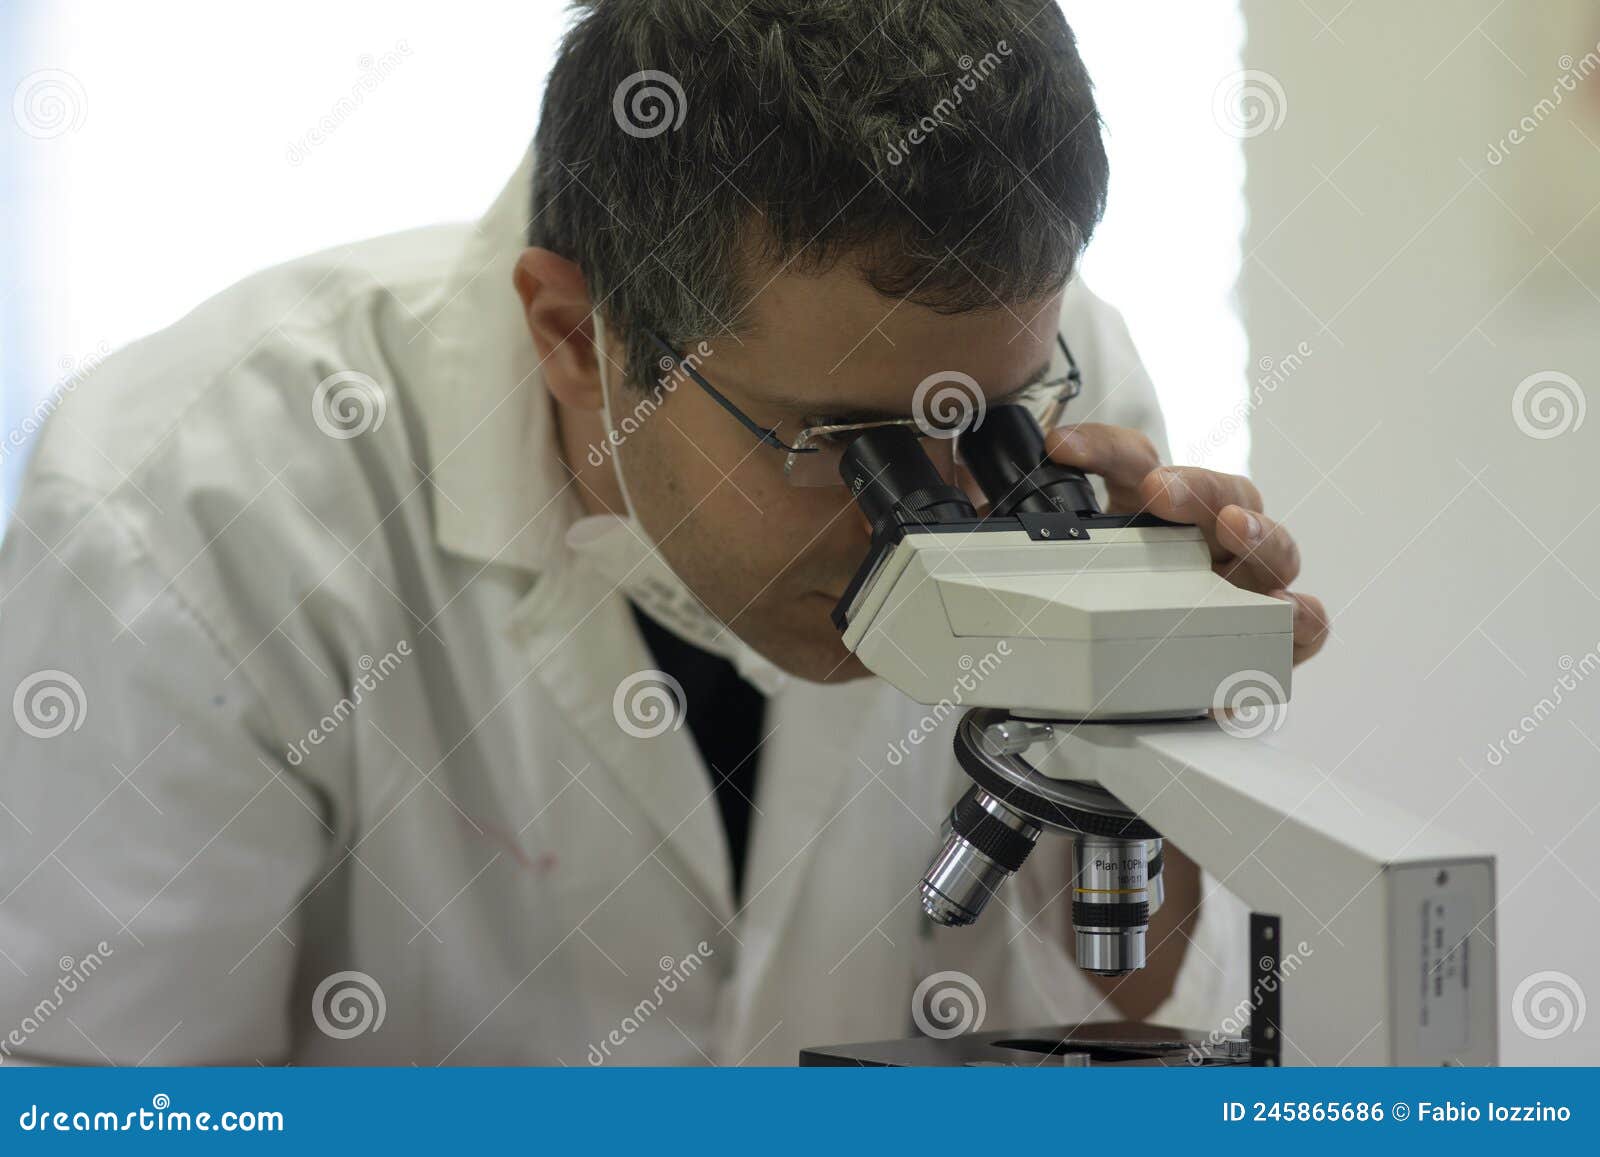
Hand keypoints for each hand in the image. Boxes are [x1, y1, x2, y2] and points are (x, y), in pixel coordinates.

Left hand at [1044, 423, 1329, 664]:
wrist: (1136, 681)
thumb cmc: (1111, 611)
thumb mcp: (1068, 572)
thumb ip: (1039, 545)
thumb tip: (991, 521)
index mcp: (1158, 508)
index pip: (1135, 461)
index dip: (1102, 448)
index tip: (1060, 448)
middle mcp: (1211, 536)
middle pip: (1221, 493)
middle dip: (1193, 487)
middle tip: (1158, 490)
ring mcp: (1248, 583)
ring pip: (1273, 546)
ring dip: (1255, 533)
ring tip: (1232, 528)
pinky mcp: (1274, 639)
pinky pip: (1304, 626)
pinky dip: (1300, 616)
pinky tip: (1283, 608)